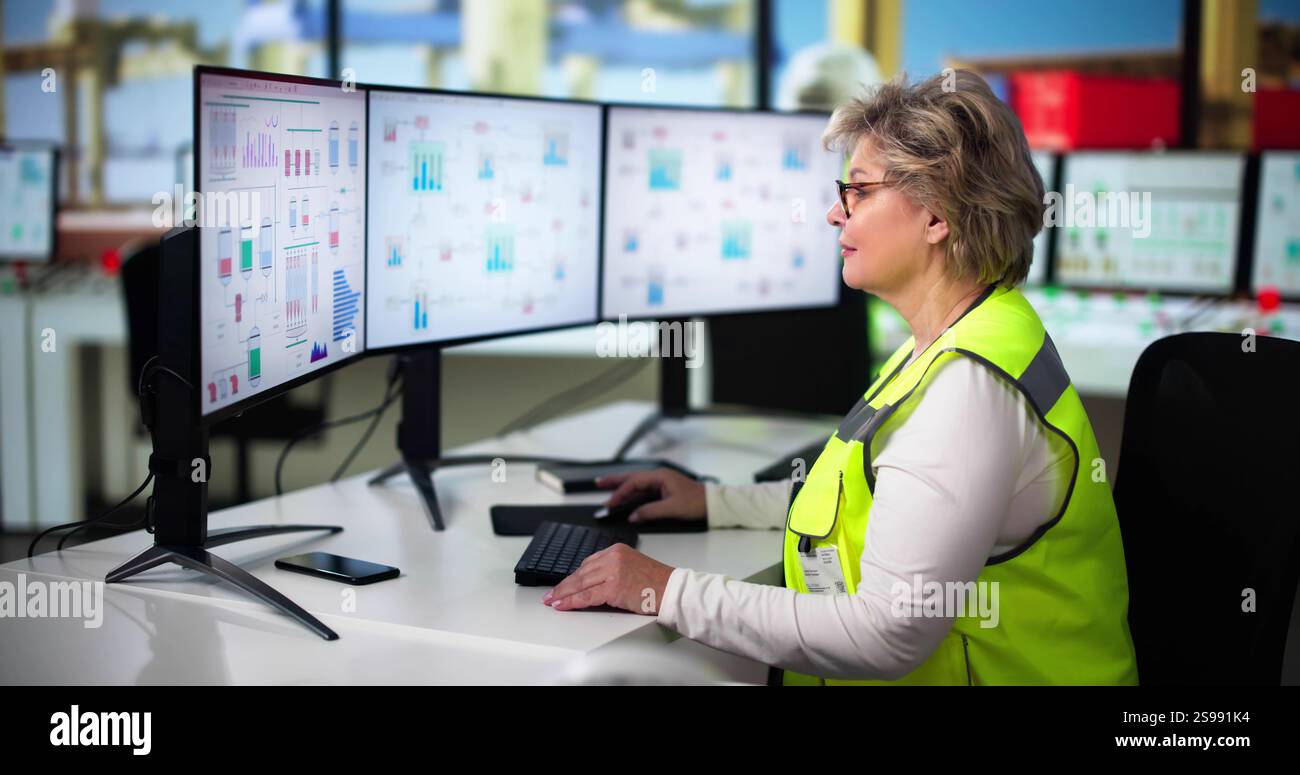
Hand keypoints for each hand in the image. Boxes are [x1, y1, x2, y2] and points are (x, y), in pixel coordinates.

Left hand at [542, 543, 674, 614]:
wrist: (672, 590)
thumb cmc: (657, 583)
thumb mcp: (632, 566)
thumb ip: (612, 570)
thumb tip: (591, 583)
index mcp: (616, 550)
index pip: (588, 563)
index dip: (573, 576)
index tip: (563, 584)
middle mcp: (613, 557)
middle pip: (581, 572)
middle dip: (563, 585)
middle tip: (550, 594)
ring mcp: (612, 571)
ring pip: (580, 584)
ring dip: (563, 594)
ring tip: (551, 601)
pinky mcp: (613, 587)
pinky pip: (586, 596)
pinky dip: (571, 601)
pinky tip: (562, 605)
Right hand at [596, 467, 705, 522]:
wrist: (713, 503)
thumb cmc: (696, 503)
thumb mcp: (673, 508)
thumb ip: (650, 511)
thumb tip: (632, 516)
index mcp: (660, 476)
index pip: (634, 483)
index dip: (620, 493)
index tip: (610, 504)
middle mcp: (658, 477)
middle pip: (631, 478)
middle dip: (614, 481)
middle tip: (598, 484)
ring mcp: (661, 483)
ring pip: (636, 483)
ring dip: (621, 486)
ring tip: (604, 486)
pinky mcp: (664, 490)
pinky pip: (643, 490)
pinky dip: (631, 493)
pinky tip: (624, 497)